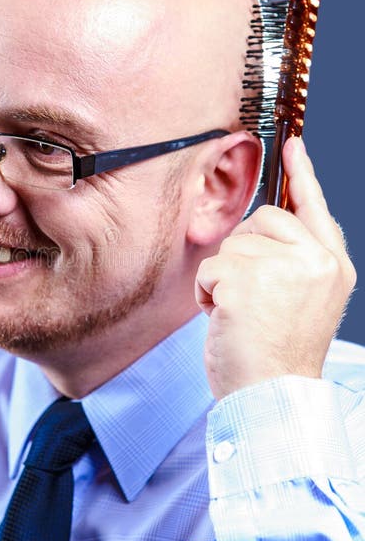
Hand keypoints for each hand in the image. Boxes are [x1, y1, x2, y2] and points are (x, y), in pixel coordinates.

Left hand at [195, 137, 356, 399]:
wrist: (272, 395)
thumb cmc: (280, 354)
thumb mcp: (306, 301)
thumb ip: (295, 260)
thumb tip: (266, 223)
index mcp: (333, 266)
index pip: (315, 208)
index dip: (304, 174)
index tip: (294, 145)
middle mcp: (314, 261)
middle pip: (263, 219)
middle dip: (246, 252)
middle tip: (253, 297)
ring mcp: (281, 269)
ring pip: (232, 245)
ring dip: (225, 278)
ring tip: (243, 314)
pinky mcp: (243, 281)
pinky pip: (209, 268)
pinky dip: (207, 293)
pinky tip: (226, 319)